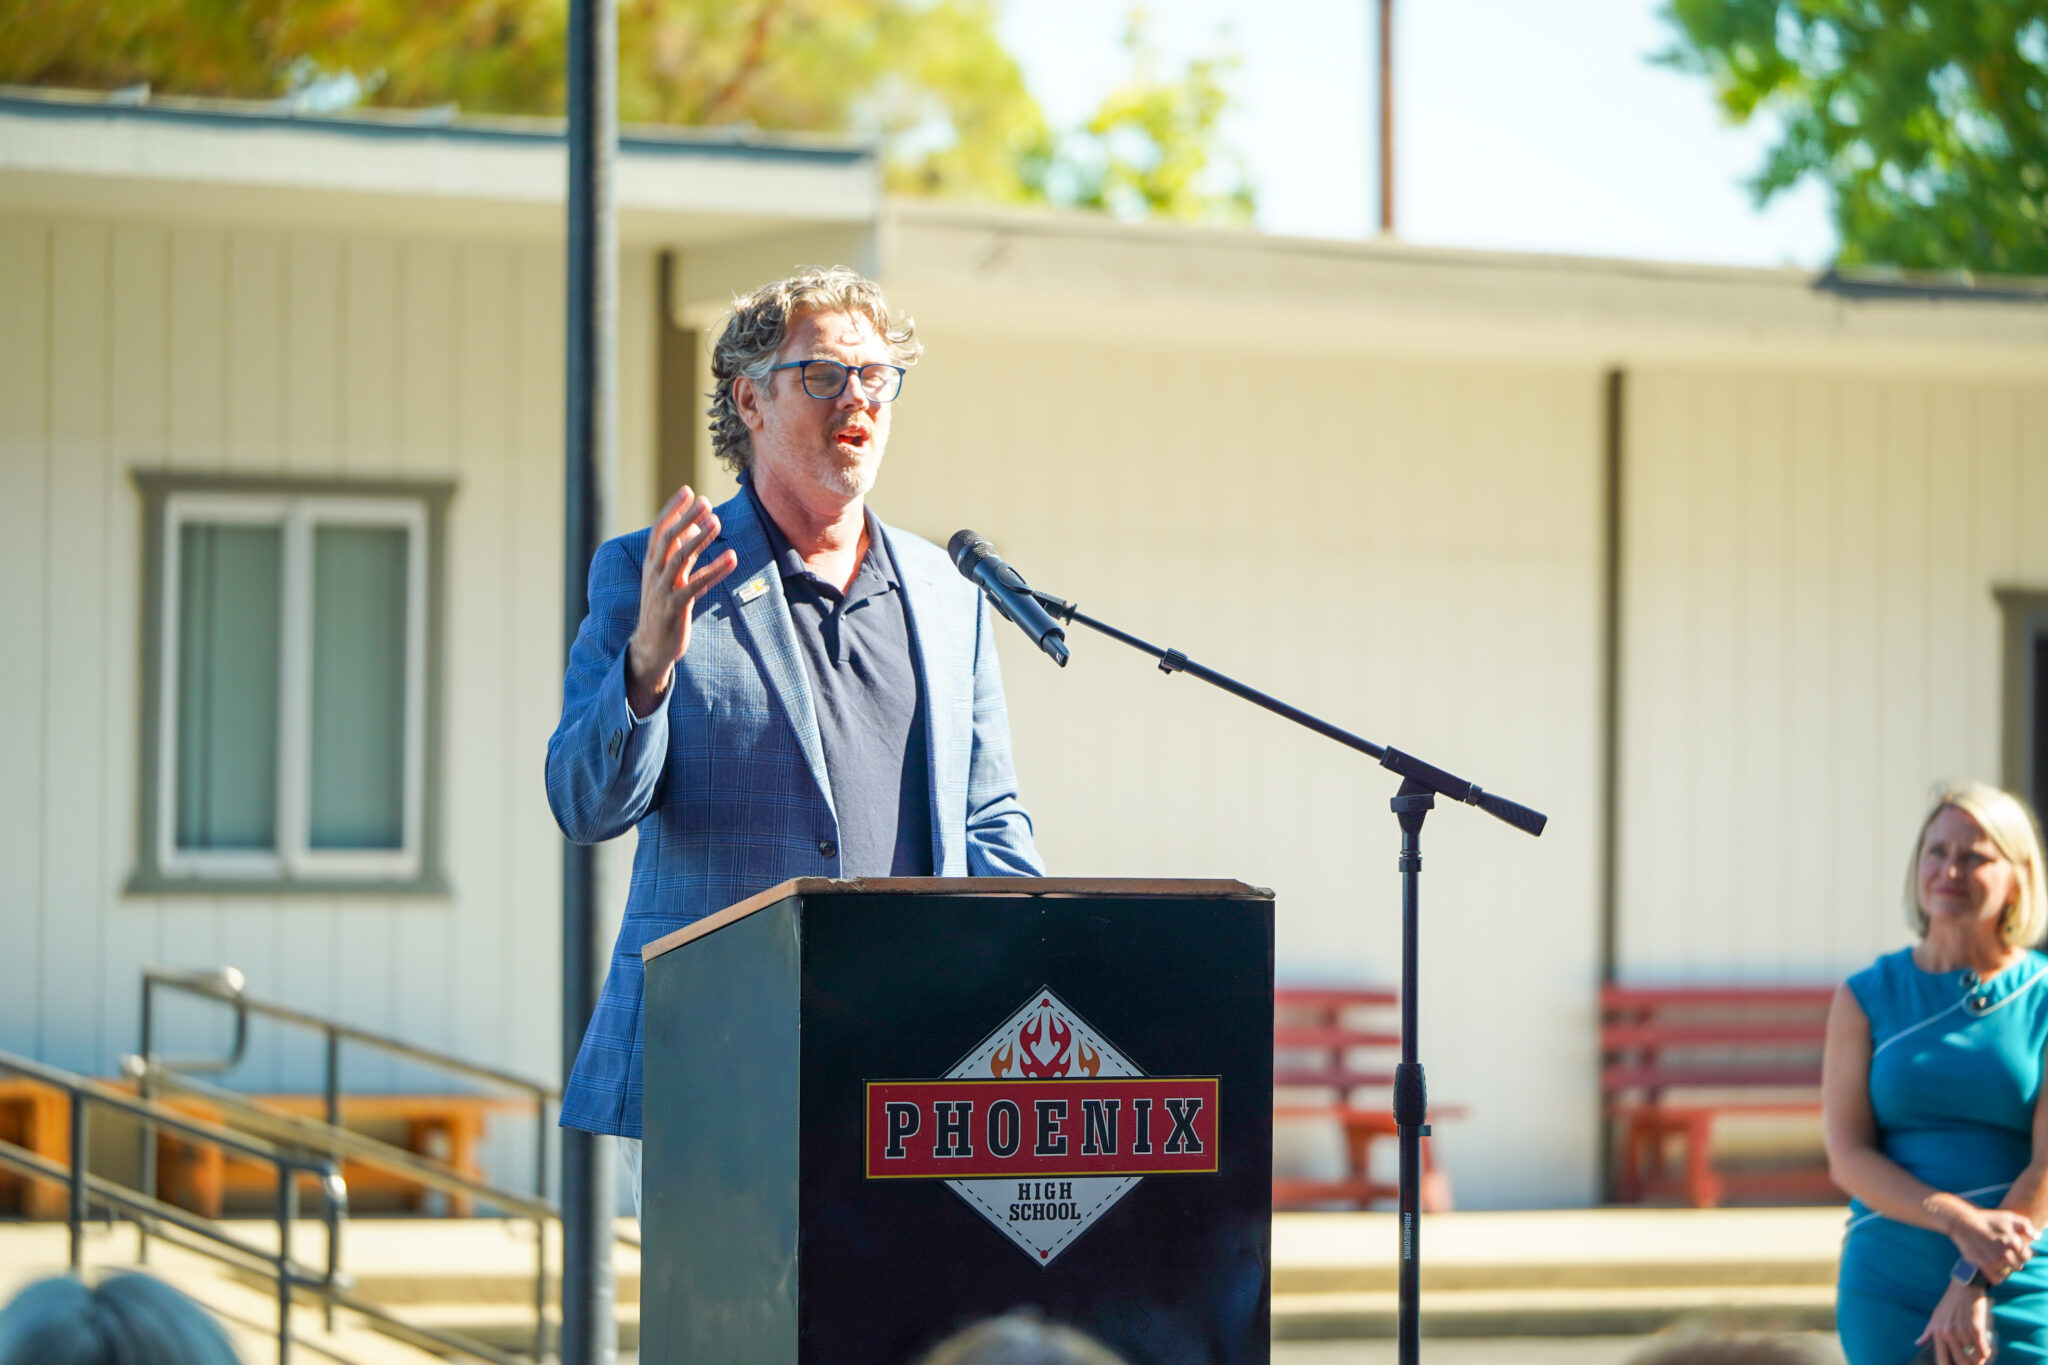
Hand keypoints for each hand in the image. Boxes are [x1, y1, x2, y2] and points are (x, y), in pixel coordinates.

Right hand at [626, 486, 737, 717]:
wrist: (650, 647)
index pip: (658, 529)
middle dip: (686, 518)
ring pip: (679, 558)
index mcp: (651, 564)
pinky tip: (732, 557)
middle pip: (668, 539)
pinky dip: (715, 570)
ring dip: (699, 539)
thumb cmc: (662, 608)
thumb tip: (695, 527)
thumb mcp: (668, 578)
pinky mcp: (675, 607)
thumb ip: (680, 553)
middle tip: (705, 501)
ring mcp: (663, 590)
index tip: (688, 491)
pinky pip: (696, 585)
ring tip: (717, 522)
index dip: (672, 509)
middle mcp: (654, 573)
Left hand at [1917, 1278, 1994, 1363]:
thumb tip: (1918, 1343)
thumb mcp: (1935, 1317)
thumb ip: (1928, 1332)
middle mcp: (1949, 1333)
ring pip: (1973, 1355)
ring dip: (1979, 1360)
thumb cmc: (1949, 1303)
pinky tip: (1987, 1354)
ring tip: (1981, 1360)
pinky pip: (1982, 1348)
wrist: (1963, 1287)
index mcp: (1938, 1333)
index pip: (1941, 1358)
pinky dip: (1986, 1353)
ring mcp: (1962, 1331)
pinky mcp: (1975, 1327)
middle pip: (1960, 1361)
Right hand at [1943, 1202, 2038, 1282]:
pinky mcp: (1984, 1267)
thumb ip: (2026, 1225)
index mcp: (2014, 1242)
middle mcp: (2005, 1253)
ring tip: (1997, 1260)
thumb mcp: (2008, 1216)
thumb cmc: (1987, 1219)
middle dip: (2014, 1261)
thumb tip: (2036, 1237)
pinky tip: (1992, 1268)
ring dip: (2005, 1268)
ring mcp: (1994, 1261)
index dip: (2021, 1253)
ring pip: (2008, 1273)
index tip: (2014, 1249)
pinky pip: (1997, 1279)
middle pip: (2018, 1266)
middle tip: (2004, 1254)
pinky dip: (1996, 1276)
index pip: (2026, 1256)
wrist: (1962, 1223)